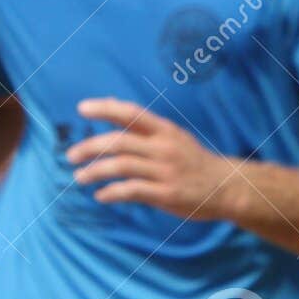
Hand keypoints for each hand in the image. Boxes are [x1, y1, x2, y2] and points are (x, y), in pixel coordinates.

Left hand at [66, 98, 237, 219]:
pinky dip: (112, 192)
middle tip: (70, 155)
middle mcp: (163, 147)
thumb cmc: (193, 161)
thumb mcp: (172, 136)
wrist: (228, 187)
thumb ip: (142, 125)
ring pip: (122, 166)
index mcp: (165, 130)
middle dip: (90, 147)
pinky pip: (132, 191)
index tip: (81, 108)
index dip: (105, 108)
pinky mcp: (167, 194)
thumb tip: (109, 103)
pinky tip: (101, 196)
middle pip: (119, 142)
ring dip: (95, 171)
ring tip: (79, 177)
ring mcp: (165, 171)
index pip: (130, 113)